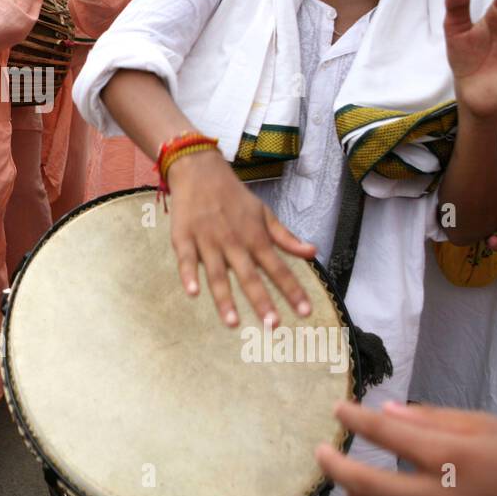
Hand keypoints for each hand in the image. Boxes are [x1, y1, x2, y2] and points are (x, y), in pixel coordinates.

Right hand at [166, 150, 315, 326]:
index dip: (292, 291)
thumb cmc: (234, 196)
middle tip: (273, 325)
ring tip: (233, 323)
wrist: (199, 169)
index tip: (305, 313)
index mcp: (255, 237)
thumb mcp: (264, 213)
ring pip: (217, 274)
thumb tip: (313, 252)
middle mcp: (234, 242)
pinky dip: (188, 275)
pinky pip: (186, 259)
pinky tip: (193, 292)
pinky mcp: (183, 238)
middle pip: (249, 276)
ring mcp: (207, 240)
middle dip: (262, 301)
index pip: (278, 268)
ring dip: (225, 299)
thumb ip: (286, 237)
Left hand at [315, 400, 496, 495]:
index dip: (353, 419)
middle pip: (365, 486)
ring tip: (345, 479)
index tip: (338, 410)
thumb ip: (433, 418)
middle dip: (333, 466)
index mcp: (453, 458)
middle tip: (320, 451)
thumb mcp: (487, 425)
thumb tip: (387, 412)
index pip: (385, 435)